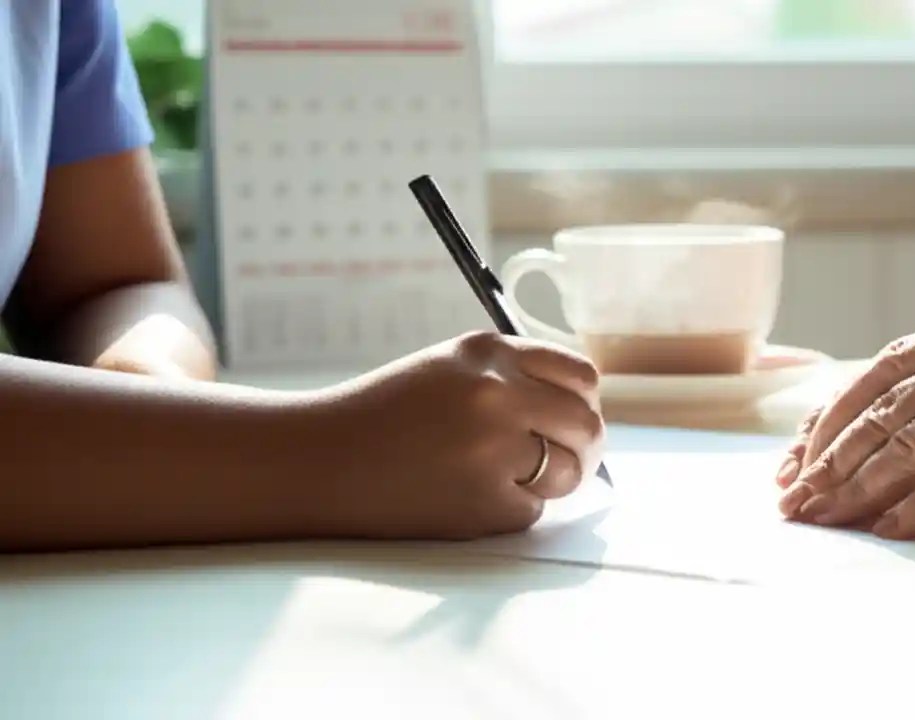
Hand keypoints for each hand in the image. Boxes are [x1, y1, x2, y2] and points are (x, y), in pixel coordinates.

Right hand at [309, 331, 604, 539]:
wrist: (315, 460)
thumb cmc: (382, 417)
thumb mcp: (448, 370)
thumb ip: (511, 378)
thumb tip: (580, 409)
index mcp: (488, 351)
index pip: (579, 374)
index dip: (582, 403)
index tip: (572, 420)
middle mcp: (497, 392)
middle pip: (587, 425)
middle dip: (583, 449)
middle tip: (566, 463)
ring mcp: (493, 448)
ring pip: (568, 472)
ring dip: (549, 483)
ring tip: (501, 480)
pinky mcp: (483, 501)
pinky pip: (529, 511)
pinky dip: (506, 511)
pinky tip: (461, 498)